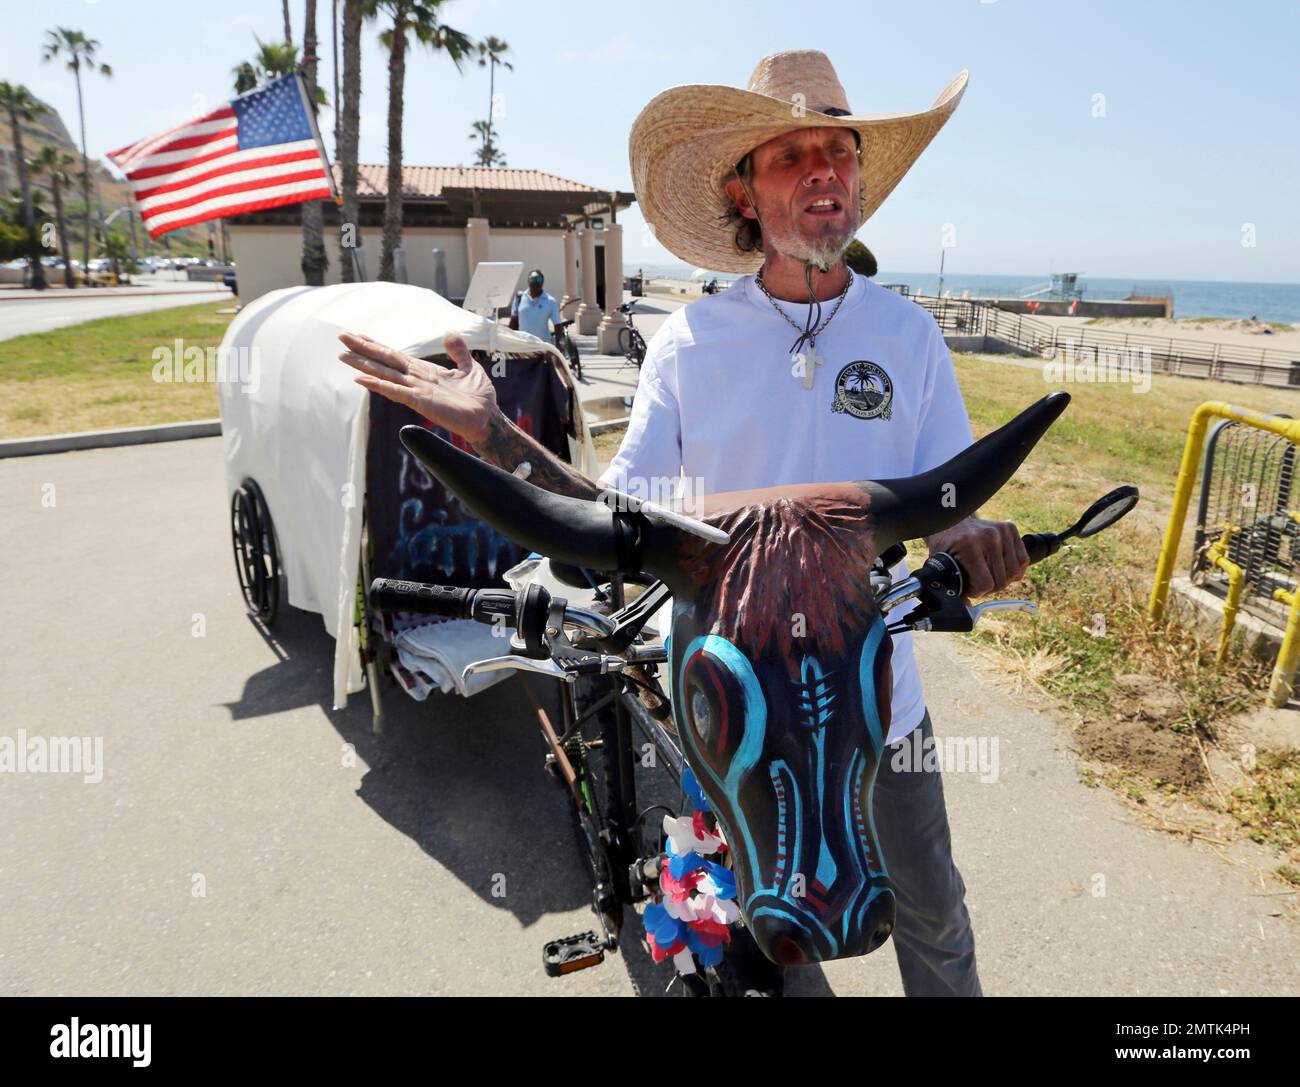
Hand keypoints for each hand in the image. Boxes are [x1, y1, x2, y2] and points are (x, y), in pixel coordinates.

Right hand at [338, 329, 497, 443]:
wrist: (487, 419)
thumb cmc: (478, 397)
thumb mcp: (469, 367)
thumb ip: (458, 351)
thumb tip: (449, 333)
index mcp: (424, 371)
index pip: (395, 355)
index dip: (377, 345)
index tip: (358, 335)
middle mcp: (416, 380)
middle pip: (385, 362)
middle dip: (363, 350)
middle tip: (341, 337)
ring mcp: (416, 392)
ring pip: (385, 375)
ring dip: (364, 366)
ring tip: (344, 356)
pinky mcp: (421, 403)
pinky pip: (396, 392)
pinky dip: (379, 386)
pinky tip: (362, 380)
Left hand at [926, 516, 1028, 597]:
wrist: (951, 521)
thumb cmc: (945, 545)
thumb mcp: (941, 565)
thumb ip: (952, 588)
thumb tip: (966, 610)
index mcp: (969, 545)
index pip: (986, 584)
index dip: (977, 592)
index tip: (969, 586)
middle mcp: (988, 536)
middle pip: (1002, 580)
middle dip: (990, 587)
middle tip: (978, 581)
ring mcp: (1001, 531)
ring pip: (1015, 573)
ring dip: (1003, 579)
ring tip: (989, 573)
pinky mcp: (1010, 528)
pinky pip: (1023, 560)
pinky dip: (1015, 569)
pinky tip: (1002, 568)